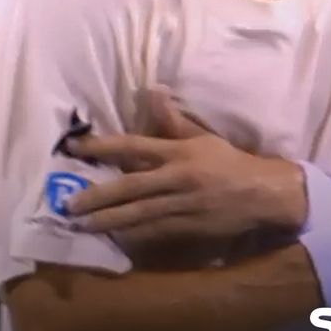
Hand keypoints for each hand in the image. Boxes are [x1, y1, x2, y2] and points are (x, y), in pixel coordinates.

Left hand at [65, 89, 305, 243]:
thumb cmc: (230, 162)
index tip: (75, 148)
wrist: (262, 194)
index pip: (133, 146)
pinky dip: (131, 235)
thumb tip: (153, 92)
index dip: (102, 147)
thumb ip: (174, 121)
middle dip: (96, 196)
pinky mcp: (187, 227)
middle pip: (129, 187)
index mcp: (179, 152)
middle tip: (67, 204)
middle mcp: (176, 178)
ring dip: (106, 221)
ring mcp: (181, 206)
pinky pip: (152, 232)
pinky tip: (112, 238)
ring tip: (80, 226)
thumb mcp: (203, 138)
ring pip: (136, 215)